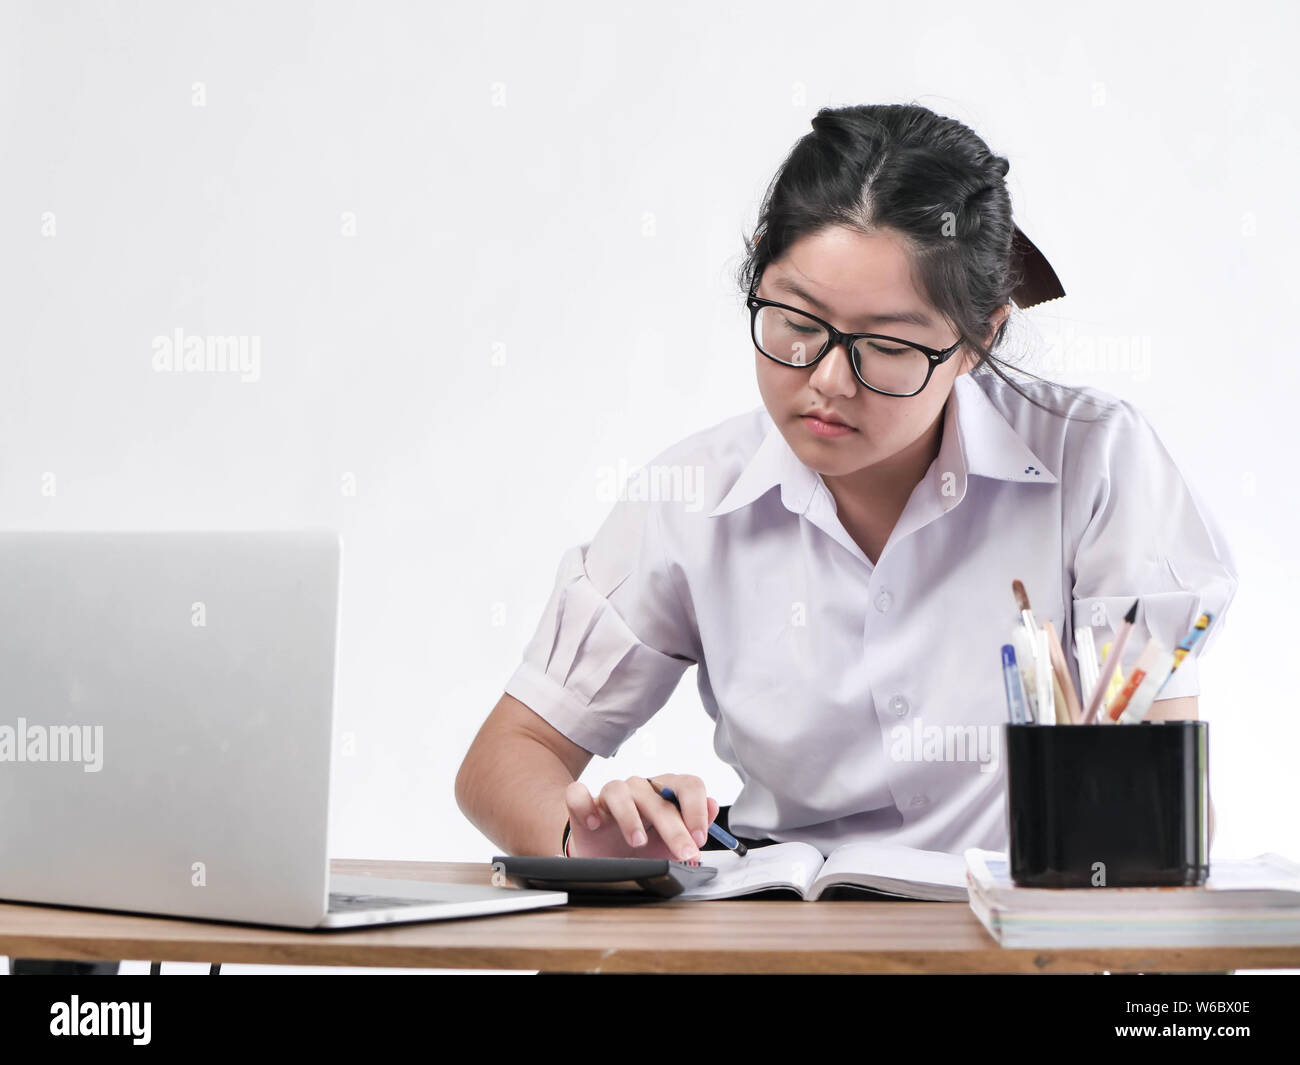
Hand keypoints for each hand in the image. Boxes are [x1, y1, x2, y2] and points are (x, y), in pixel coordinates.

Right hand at [564, 774, 719, 860]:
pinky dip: (585, 805)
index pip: (688, 785)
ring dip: (630, 816)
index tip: (699, 838)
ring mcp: (609, 795)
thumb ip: (694, 825)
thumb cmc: (640, 848)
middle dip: (673, 828)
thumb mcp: (670, 843)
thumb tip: (713, 806)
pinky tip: (593, 823)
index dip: (696, 809)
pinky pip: (577, 793)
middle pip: (657, 796)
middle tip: (684, 853)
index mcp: (665, 793)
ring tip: (638, 842)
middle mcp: (639, 789)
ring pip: (618, 789)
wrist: (603, 857)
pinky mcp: (582, 806)